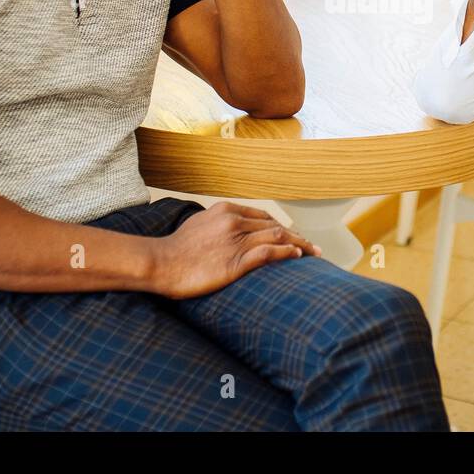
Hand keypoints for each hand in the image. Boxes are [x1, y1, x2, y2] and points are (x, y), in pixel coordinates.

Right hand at [150, 201, 320, 298]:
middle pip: (275, 225)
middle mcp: (234, 221)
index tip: (293, 235)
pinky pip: (269, 253)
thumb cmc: (176, 249)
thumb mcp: (198, 224)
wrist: (160, 263)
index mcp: (226, 211)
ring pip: (277, 236)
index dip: (281, 226)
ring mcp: (236, 240)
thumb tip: (230, 226)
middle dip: (296, 235)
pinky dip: (287, 252)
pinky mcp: (236, 261)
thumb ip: (218, 223)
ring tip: (313, 253)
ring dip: (299, 244)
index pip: (263, 216)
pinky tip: (298, 256)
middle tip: (312, 247)